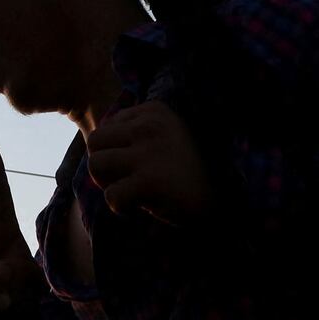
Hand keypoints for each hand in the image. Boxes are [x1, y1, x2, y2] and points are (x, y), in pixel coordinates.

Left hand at [85, 100, 214, 224]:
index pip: (107, 128)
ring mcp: (149, 152)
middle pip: (95, 143)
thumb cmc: (188, 172)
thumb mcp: (164, 138)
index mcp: (154, 111)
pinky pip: (111, 195)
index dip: (115, 152)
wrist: (224, 200)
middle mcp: (150, 126)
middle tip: (124, 180)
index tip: (138, 165)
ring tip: (130, 192)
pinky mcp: (150, 181)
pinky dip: (120, 207)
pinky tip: (138, 208)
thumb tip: (94, 142)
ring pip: (96, 165)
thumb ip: (133, 134)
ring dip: (107, 184)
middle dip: (103, 165)